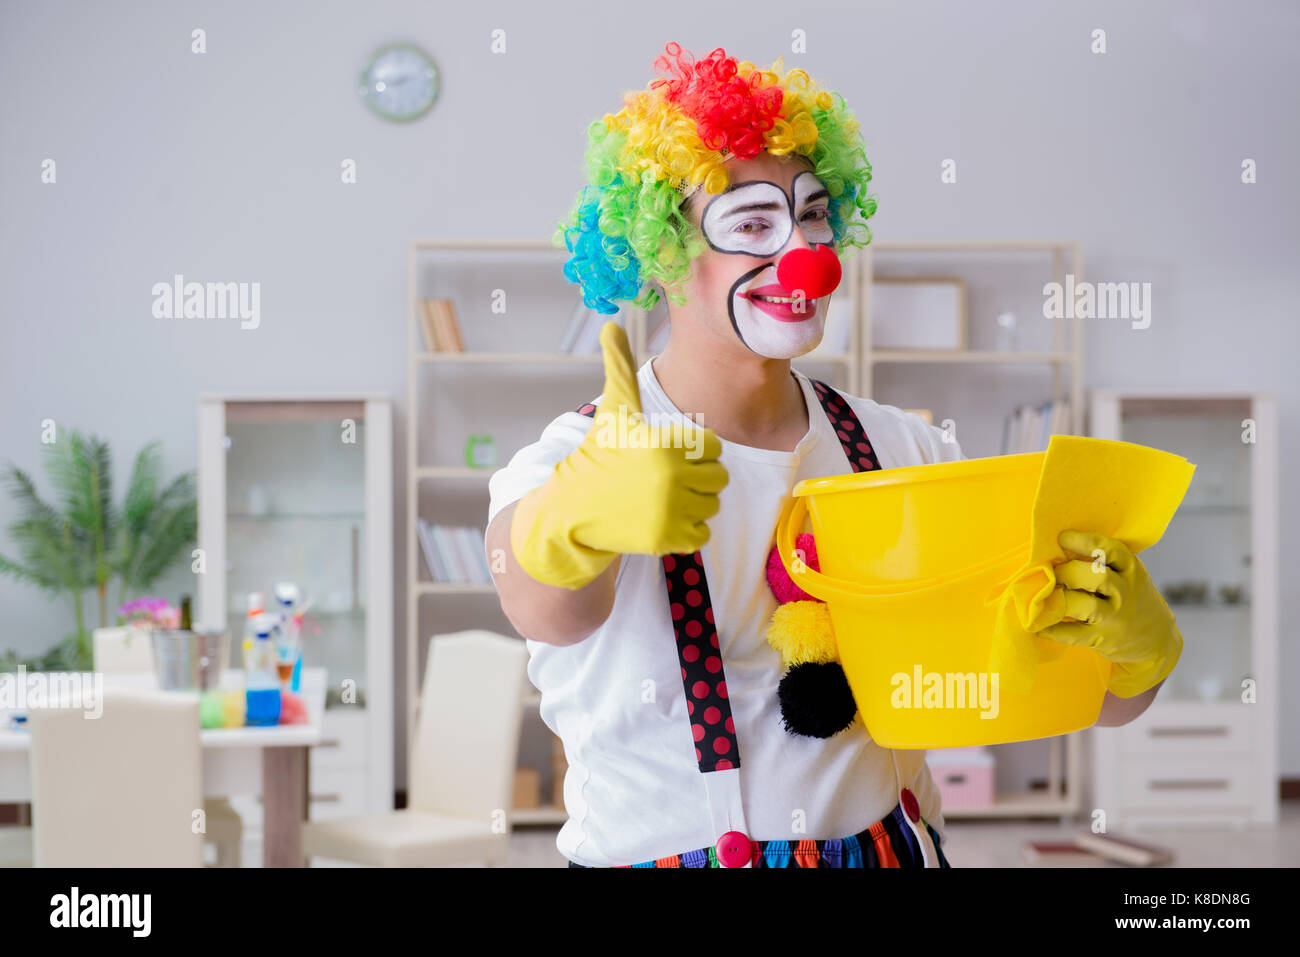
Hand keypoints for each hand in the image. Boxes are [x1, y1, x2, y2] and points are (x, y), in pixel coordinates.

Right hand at [510, 322, 728, 588]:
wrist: (572, 510)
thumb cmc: (598, 455)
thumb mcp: (611, 411)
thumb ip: (618, 367)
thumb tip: (610, 324)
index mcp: (664, 442)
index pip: (714, 446)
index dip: (696, 450)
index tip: (672, 454)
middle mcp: (671, 477)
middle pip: (719, 476)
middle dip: (699, 477)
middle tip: (670, 480)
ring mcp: (670, 511)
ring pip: (712, 505)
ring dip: (695, 503)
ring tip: (665, 498)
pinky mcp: (667, 540)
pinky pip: (703, 534)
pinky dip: (689, 530)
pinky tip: (664, 519)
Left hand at [1036, 529, 1182, 696]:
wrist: (1157, 640)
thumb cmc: (1131, 598)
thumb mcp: (1128, 575)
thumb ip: (1103, 562)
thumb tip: (1058, 548)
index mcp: (1131, 569)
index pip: (1110, 550)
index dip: (1083, 542)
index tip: (1062, 538)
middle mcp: (1125, 592)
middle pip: (1096, 576)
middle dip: (1068, 571)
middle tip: (1054, 572)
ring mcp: (1114, 618)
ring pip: (1084, 605)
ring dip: (1059, 598)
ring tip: (1045, 595)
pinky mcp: (1101, 639)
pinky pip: (1071, 633)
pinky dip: (1050, 628)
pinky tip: (1037, 623)